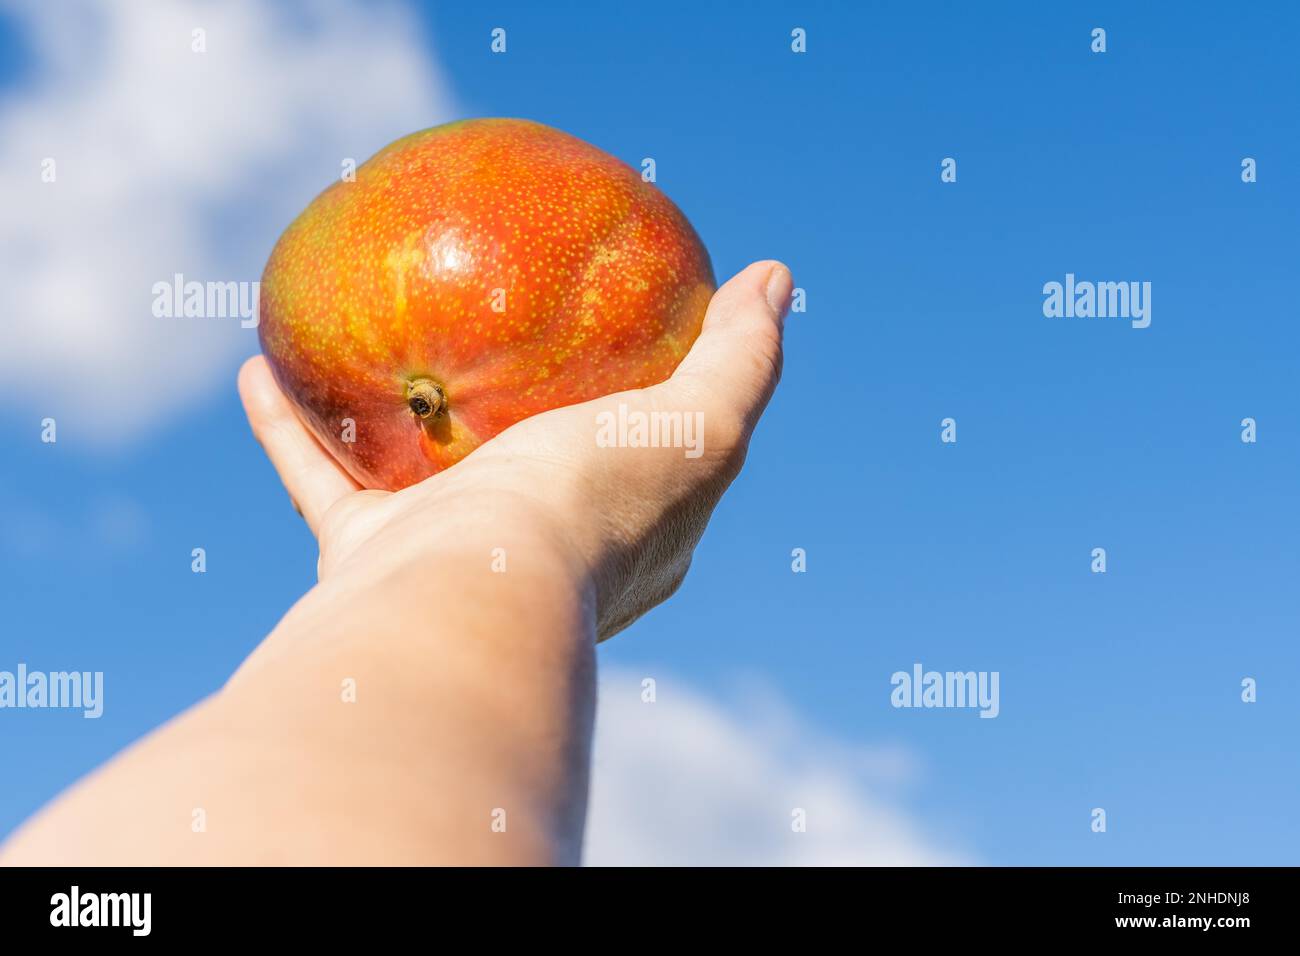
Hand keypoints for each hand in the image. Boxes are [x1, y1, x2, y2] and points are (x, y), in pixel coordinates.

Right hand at [239, 260, 791, 639]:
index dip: (650, 405)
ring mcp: (451, 559)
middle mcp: (537, 551)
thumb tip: (774, 277)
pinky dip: (291, 429)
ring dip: (385, 416)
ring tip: (367, 343)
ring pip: (409, 474)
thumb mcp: (695, 429)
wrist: (466, 603)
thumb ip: (739, 360)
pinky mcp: (371, 561)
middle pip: (525, 465)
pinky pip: (322, 479)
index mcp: (622, 532)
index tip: (625, 337)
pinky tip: (262, 365)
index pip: (647, 460)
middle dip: (514, 415)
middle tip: (494, 333)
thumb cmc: (592, 514)